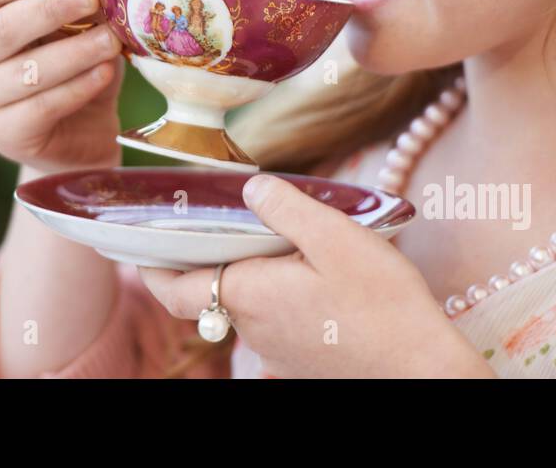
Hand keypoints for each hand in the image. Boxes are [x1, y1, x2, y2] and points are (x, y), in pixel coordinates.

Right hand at [0, 0, 124, 172]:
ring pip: (25, 70)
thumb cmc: (77, 65)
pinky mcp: (2, 135)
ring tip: (113, 41)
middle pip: (3, 27)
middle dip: (53, 9)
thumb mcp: (84, 20)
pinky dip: (77, 87)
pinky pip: (41, 106)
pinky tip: (104, 75)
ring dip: (75, 52)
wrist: (81, 135)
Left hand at [138, 174, 496, 377]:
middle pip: (207, 292)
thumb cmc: (382, 305)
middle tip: (202, 221)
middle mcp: (252, 328)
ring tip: (264, 234)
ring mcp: (277, 349)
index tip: (133, 241)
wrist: (422, 370)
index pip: (172, 288)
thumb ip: (288, 208)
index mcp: (248, 295)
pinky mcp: (303, 358)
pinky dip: (272, 293)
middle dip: (201, 258)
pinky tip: (305, 271)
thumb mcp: (337, 238)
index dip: (149, 265)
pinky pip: (273, 320)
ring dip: (242, 273)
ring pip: (243, 305)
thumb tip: (252, 186)